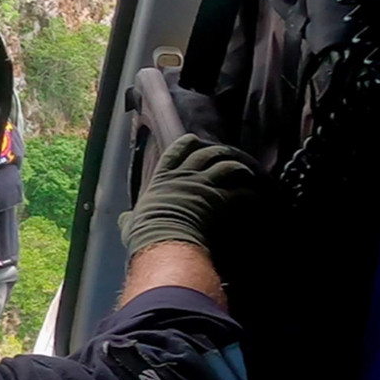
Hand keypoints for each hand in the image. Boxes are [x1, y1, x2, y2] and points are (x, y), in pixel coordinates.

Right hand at [118, 135, 262, 259]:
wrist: (165, 239)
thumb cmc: (145, 231)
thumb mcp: (132, 222)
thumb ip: (130, 217)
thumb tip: (125, 220)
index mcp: (163, 178)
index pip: (177, 151)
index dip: (187, 143)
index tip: (194, 140)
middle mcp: (185, 176)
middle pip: (207, 154)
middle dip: (218, 151)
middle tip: (226, 154)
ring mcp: (204, 186)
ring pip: (227, 167)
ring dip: (238, 167)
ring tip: (245, 172)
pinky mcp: (220, 199)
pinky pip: (240, 192)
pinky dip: (249, 193)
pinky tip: (255, 194)